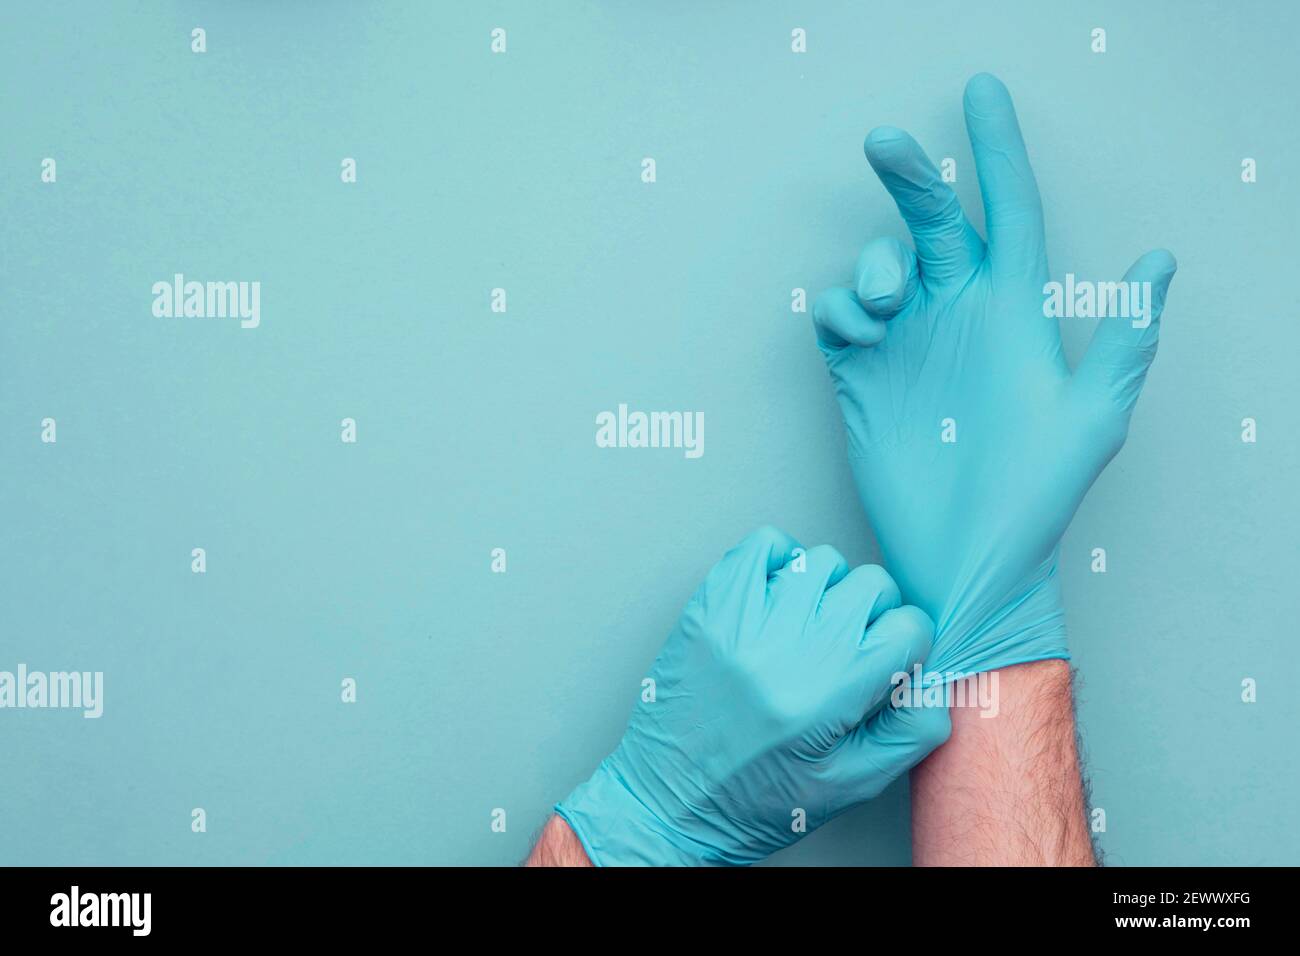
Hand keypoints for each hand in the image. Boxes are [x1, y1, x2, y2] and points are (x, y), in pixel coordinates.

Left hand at [554, 526, 948, 865]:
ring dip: (828, 588)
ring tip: (812, 625)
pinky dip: (779, 562)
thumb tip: (935, 682)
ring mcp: (743, 622)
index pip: (907, 627)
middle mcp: (786, 650)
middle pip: (870, 585)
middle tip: (852, 645)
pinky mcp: (709, 608)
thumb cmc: (753, 799)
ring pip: (821, 561)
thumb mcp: (847, 786)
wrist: (668, 802)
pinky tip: (778, 599)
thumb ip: (907, 735)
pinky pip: (761, 546)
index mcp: (826, 695)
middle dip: (874, 613)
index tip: (891, 658)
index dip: (908, 643)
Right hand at [812, 73, 1176, 676]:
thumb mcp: (1091, 421)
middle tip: (885, 140)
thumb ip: (1122, 342)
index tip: (983, 91)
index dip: (999, 152)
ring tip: (882, 303)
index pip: (1009, 213)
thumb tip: (1160, 259)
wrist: (965, 560)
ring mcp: (906, 345)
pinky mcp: (861, 376)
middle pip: (932, 222)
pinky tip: (857, 332)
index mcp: (1015, 314)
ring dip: (874, 266)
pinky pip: (838, 318)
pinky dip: (839, 310)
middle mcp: (958, 318)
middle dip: (911, 175)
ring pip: (879, 266)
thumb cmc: (1036, 497)